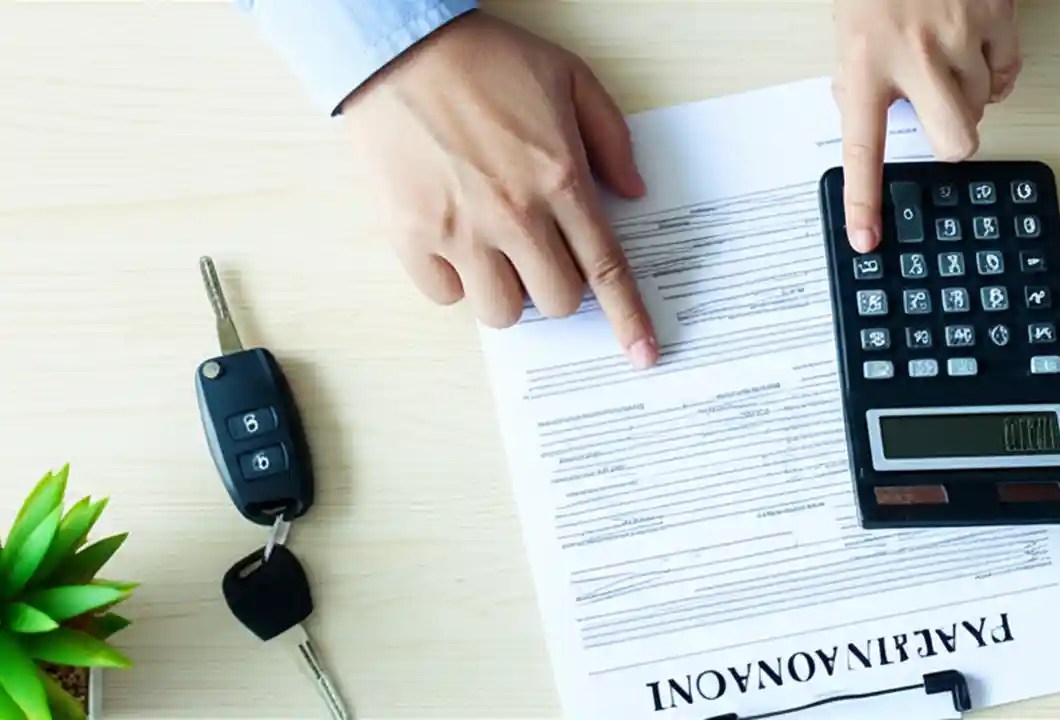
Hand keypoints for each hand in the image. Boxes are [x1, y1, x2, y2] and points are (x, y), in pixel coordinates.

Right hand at [341, 11, 658, 368]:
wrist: (395, 47)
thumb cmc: (482, 57)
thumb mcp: (570, 77)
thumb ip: (611, 138)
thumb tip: (632, 192)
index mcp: (560, 179)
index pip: (606, 268)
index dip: (629, 318)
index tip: (642, 353)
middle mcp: (514, 214)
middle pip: (557, 301)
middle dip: (557, 287)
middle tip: (540, 254)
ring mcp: (460, 230)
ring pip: (501, 312)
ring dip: (505, 291)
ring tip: (492, 249)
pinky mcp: (411, 236)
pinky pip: (444, 295)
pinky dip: (453, 281)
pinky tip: (451, 240)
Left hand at [832, 0, 1022, 250]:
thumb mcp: (849, 36)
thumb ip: (861, 85)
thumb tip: (882, 129)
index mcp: (864, 63)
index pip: (865, 147)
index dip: (865, 200)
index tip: (868, 240)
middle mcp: (913, 55)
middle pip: (957, 140)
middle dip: (955, 142)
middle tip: (941, 117)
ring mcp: (960, 35)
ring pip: (983, 106)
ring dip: (969, 96)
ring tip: (947, 60)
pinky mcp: (997, 15)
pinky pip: (1009, 72)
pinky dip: (997, 71)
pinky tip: (976, 49)